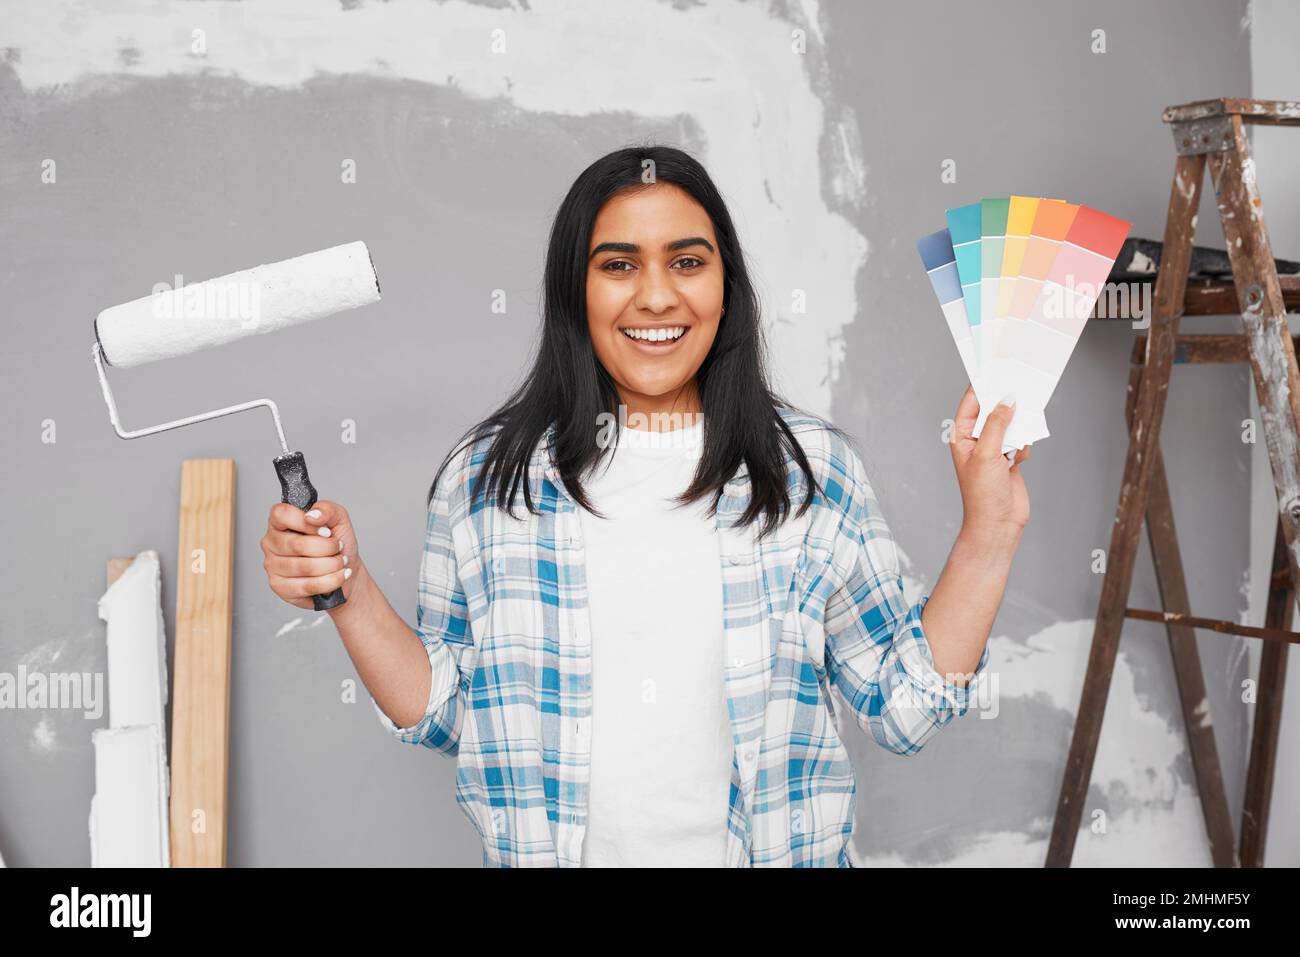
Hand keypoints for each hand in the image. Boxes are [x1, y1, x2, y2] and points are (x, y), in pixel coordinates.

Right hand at [260, 500, 359, 609]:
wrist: (345, 570)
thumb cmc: (338, 544)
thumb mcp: (339, 519)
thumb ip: (327, 509)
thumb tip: (312, 515)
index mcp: (280, 522)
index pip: (282, 514)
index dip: (306, 523)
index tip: (325, 531)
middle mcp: (271, 543)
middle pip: (298, 545)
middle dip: (328, 548)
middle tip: (338, 548)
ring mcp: (272, 566)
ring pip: (305, 567)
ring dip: (332, 565)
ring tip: (339, 562)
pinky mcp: (280, 587)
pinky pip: (308, 586)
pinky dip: (331, 581)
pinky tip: (338, 576)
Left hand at [949, 385, 1029, 543]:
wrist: (998, 524)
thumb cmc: (983, 493)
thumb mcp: (988, 454)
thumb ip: (998, 425)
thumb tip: (1007, 400)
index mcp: (961, 437)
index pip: (971, 404)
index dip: (981, 386)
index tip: (993, 367)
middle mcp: (976, 441)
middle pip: (992, 411)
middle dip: (1004, 401)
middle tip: (1018, 381)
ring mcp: (994, 450)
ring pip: (1009, 424)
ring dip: (1018, 424)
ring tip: (1026, 416)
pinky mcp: (1009, 459)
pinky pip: (1020, 440)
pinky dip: (1024, 443)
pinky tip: (1021, 455)